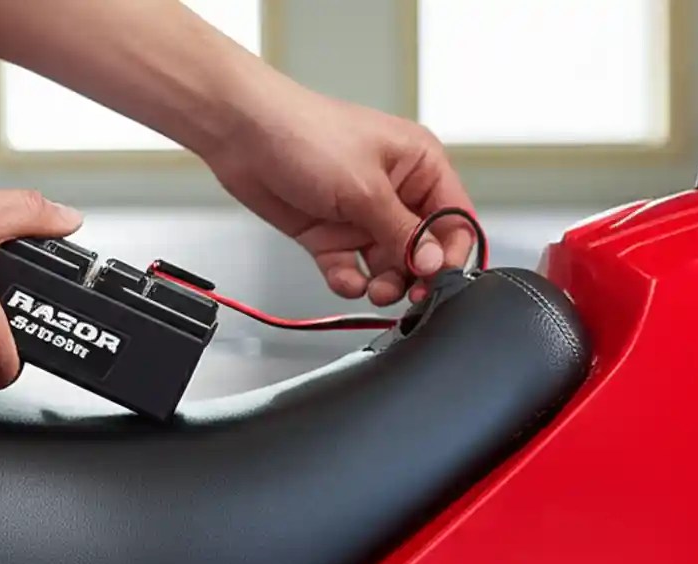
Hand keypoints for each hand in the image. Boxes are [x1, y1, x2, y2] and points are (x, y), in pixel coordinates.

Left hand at [204, 86, 475, 305]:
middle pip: (422, 249)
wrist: (243, 135)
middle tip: (406, 293)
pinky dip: (349, 280)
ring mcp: (361, 214)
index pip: (454, 217)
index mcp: (419, 165)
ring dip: (384, 282)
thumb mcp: (365, 188)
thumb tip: (435, 263)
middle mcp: (395, 190)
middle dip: (415, 274)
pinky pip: (350, 268)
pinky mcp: (330, 233)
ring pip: (388, 264)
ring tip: (373, 288)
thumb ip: (402, 232)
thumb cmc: (305, 135)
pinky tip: (344, 278)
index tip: (437, 277)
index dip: (451, 252)